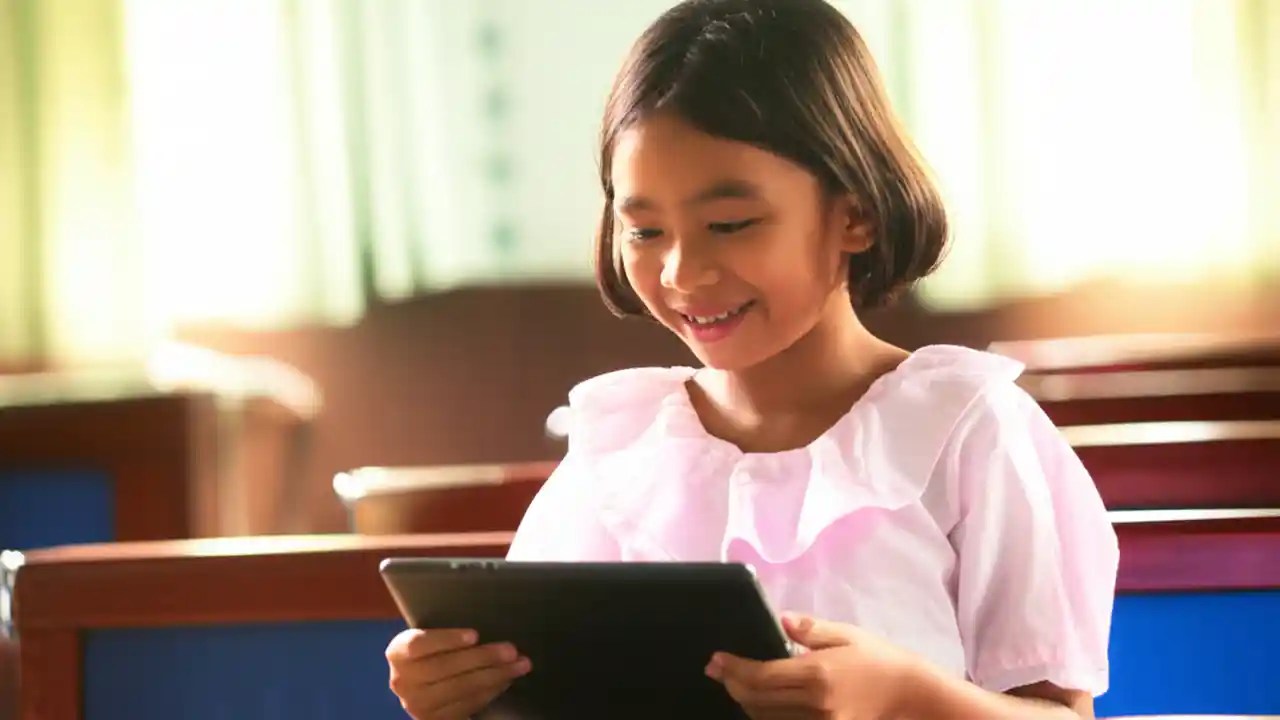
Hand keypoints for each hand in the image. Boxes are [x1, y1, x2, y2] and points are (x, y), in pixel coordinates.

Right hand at [386, 627, 531, 719]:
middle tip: (511, 650)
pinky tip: (507, 680)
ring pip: (461, 689)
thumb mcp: (433, 635)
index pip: (418, 644)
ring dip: (495, 676)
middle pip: (445, 668)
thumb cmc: (435, 649)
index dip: (447, 639)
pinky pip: (468, 706)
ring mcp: (417, 705)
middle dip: (483, 658)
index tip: (475, 635)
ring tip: (520, 664)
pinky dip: (491, 691)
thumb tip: (491, 616)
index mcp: (398, 652)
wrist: (423, 684)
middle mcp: (402, 681)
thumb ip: (449, 627)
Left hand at [705, 614, 918, 719]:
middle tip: (717, 670)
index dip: (734, 669)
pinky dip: (767, 716)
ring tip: (734, 683)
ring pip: (767, 719)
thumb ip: (810, 629)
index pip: (762, 676)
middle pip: (757, 701)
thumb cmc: (877, 658)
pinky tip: (759, 702)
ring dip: (745, 702)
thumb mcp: (846, 634)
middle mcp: (816, 704)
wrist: (910, 693)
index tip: (716, 660)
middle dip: (732, 685)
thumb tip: (779, 620)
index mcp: (818, 674)